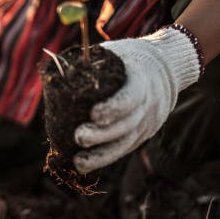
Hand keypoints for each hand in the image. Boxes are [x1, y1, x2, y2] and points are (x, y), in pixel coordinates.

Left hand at [74, 27, 201, 172]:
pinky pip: (123, 149)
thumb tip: (55, 70)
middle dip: (102, 135)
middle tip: (79, 137)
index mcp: (142, 80)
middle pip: (127, 125)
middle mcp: (148, 105)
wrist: (164, 68)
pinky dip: (104, 158)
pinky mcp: (141, 135)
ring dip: (101, 155)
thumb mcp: (113, 53)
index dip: (114, 107)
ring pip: (125, 143)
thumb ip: (90, 63)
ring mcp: (146, 123)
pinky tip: (84, 165)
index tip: (93, 114)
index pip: (132, 97)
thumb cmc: (127, 59)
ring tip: (78, 162)